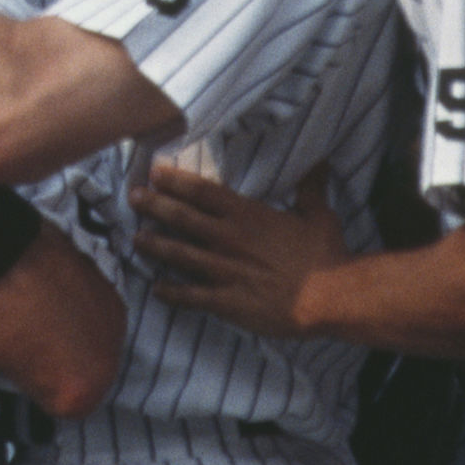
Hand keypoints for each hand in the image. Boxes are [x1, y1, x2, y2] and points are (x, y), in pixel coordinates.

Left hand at [129, 161, 346, 341]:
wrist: (332, 296)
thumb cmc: (325, 255)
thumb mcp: (318, 214)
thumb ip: (310, 187)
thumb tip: (319, 162)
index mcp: (247, 215)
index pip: (202, 192)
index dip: (175, 181)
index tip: (154, 172)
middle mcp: (229, 239)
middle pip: (182, 218)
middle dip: (155, 206)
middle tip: (132, 197)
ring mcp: (225, 271)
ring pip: (180, 254)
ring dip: (155, 245)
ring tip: (135, 239)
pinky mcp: (227, 301)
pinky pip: (191, 296)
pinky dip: (172, 293)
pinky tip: (156, 289)